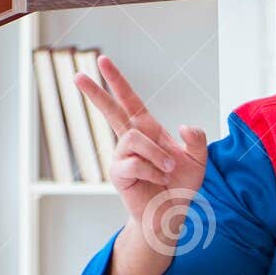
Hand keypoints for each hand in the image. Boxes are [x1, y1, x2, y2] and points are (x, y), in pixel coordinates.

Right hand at [75, 56, 208, 250]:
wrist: (172, 214)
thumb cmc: (181, 186)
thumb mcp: (198, 161)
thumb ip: (196, 141)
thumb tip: (184, 126)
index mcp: (148, 130)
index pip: (129, 100)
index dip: (116, 81)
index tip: (102, 60)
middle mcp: (131, 140)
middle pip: (109, 110)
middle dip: (95, 92)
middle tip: (77, 75)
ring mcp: (122, 156)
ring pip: (134, 139)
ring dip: (157, 155)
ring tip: (167, 170)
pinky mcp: (119, 174)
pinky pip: (133, 163)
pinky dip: (152, 170)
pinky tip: (158, 178)